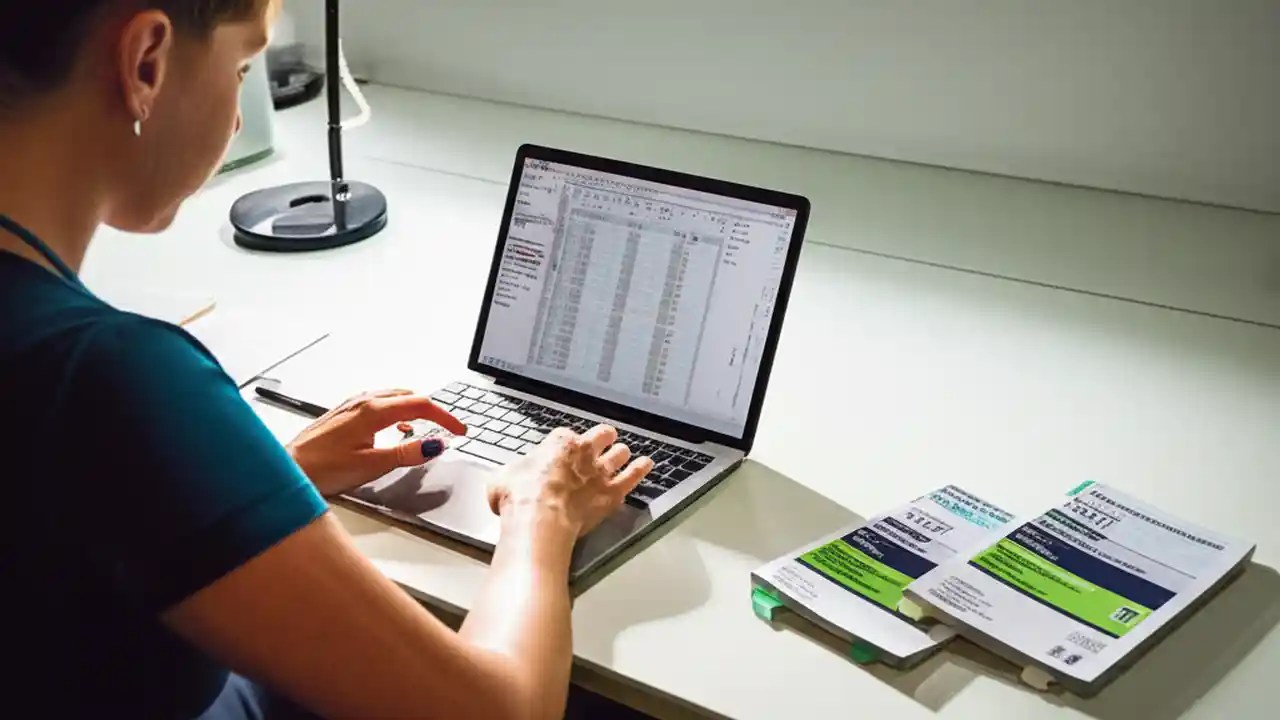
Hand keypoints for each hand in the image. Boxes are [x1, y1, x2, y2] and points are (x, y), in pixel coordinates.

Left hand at [287, 389, 467, 496]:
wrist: (290, 469)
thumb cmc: (323, 468)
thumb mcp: (373, 465)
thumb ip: (407, 453)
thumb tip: (435, 445)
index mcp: (374, 410)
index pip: (421, 404)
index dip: (445, 417)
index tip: (459, 431)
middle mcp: (363, 402)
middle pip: (410, 396)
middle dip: (434, 411)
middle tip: (448, 429)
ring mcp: (353, 405)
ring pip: (394, 398)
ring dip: (415, 410)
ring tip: (427, 428)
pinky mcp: (345, 413)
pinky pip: (380, 404)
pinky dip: (398, 412)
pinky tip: (396, 429)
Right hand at [486, 424, 653, 536]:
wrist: (539, 519)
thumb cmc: (519, 498)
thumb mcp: (501, 478)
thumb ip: (510, 474)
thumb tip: (504, 482)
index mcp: (558, 443)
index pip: (566, 434)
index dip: (565, 444)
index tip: (562, 452)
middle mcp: (584, 453)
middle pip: (602, 436)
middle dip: (603, 438)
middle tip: (602, 441)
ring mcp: (601, 472)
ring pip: (620, 453)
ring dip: (620, 453)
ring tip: (622, 454)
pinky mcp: (612, 493)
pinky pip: (633, 476)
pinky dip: (640, 469)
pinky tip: (646, 465)